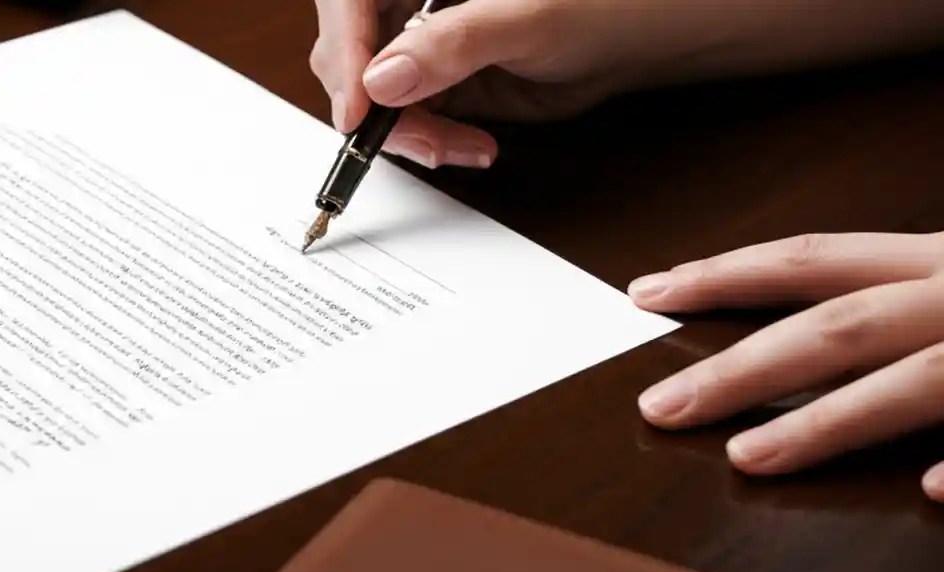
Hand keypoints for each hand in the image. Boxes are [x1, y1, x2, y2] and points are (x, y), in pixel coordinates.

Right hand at [310, 0, 627, 168]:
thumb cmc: (600, 2)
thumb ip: (454, 44)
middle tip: (417, 137)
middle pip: (350, 50)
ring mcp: (417, 39)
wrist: (637, 35)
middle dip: (375, 104)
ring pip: (371, 93)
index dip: (345, 49)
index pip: (348, 0)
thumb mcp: (528, 18)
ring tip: (456, 147)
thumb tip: (383, 78)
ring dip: (405, 131)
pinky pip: (404, 117)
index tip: (360, 106)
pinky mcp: (433, 78)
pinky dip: (427, 140)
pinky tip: (467, 146)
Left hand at [628, 232, 943, 501]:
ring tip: (745, 458)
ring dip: (825, 422)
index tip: (648, 293)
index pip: (813, 263)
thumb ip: (902, 300)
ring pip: (916, 381)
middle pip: (840, 327)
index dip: (725, 277)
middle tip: (657, 407)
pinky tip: (928, 492)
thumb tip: (812, 334)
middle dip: (742, 367)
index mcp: (942, 263)